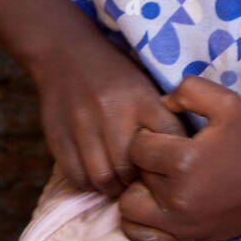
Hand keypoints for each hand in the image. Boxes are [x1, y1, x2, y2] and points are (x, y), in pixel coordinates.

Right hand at [32, 31, 189, 198]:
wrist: (66, 52)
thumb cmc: (114, 73)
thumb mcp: (144, 85)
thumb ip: (160, 116)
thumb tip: (181, 153)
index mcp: (141, 98)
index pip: (169, 139)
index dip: (172, 160)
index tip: (168, 166)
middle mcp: (112, 112)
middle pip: (130, 168)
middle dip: (136, 182)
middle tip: (138, 182)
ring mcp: (83, 125)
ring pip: (103, 178)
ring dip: (112, 188)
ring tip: (117, 183)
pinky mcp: (58, 136)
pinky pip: (76, 177)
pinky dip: (88, 184)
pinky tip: (95, 176)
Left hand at [118, 75, 240, 240]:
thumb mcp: (226, 101)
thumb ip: (190, 89)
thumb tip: (161, 102)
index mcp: (185, 161)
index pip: (137, 147)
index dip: (147, 136)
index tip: (164, 136)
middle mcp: (179, 198)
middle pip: (135, 176)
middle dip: (145, 163)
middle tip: (164, 156)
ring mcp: (182, 225)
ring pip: (130, 208)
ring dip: (139, 192)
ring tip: (160, 180)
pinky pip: (141, 235)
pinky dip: (142, 220)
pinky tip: (159, 204)